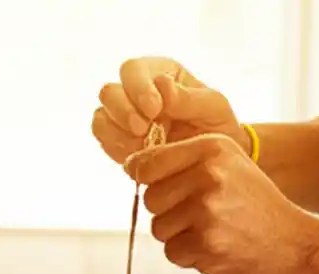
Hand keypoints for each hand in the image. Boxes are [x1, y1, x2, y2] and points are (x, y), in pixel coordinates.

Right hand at [92, 57, 247, 164]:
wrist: (213, 159)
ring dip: (117, 133)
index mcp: (158, 72)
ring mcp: (123, 118)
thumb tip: (161, 86)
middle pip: (109, 92)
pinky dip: (116, 148)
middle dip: (123, 112)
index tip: (155, 110)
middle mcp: (135, 92)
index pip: (133, 69)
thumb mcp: (214, 107)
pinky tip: (138, 155)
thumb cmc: (217, 125)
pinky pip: (104, 141)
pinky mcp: (118, 142)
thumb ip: (189, 97)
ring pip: (100, 118)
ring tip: (143, 145)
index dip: (138, 88)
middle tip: (143, 130)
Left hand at [125, 134, 318, 273]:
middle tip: (202, 215)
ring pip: (159, 227)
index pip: (147, 162)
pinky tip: (216, 248)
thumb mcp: (228, 164)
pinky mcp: (206, 244)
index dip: (144, 178)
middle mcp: (209, 175)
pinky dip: (189, 256)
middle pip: (150, 198)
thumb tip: (131, 165)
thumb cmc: (254, 205)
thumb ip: (182, 160)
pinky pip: (172, 252)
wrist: (296, 245)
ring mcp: (207, 211)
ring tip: (212, 231)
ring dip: (179, 235)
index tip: (158, 185)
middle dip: (168, 211)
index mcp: (212, 148)